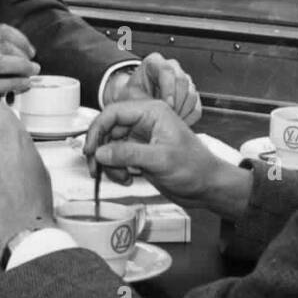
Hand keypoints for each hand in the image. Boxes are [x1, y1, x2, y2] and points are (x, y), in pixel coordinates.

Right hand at [0, 24, 40, 121]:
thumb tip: (19, 50)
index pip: (0, 31)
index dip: (20, 39)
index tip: (29, 49)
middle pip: (3, 46)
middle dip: (24, 55)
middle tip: (33, 64)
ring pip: (1, 63)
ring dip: (22, 67)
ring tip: (31, 73)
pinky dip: (14, 83)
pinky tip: (22, 84)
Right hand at [85, 99, 245, 214]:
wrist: (207, 186)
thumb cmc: (194, 168)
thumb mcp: (160, 160)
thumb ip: (128, 154)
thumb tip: (100, 152)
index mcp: (152, 112)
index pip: (114, 112)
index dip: (97, 129)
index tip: (89, 149)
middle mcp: (144, 121)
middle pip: (109, 129)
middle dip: (100, 150)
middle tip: (94, 169)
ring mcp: (142, 137)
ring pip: (111, 145)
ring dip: (109, 163)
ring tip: (121, 178)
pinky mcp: (141, 153)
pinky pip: (118, 157)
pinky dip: (117, 169)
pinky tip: (127, 179)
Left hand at [111, 54, 200, 124]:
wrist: (136, 105)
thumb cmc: (131, 98)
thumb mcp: (131, 97)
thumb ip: (145, 98)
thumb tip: (158, 107)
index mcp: (154, 63)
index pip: (167, 70)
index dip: (169, 89)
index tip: (167, 105)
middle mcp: (170, 68)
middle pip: (183, 80)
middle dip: (176, 102)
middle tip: (168, 117)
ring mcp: (182, 79)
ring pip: (191, 94)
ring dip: (182, 111)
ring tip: (169, 120)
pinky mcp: (190, 93)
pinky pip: (196, 106)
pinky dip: (188, 117)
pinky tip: (176, 121)